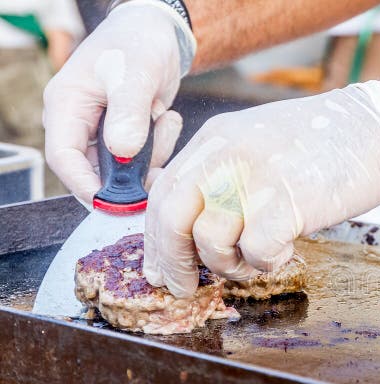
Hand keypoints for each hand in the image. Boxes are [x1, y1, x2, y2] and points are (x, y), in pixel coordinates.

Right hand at [43, 2, 192, 205]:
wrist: (158, 34)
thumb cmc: (138, 44)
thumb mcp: (134, 73)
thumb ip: (128, 112)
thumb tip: (122, 151)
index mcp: (66, 106)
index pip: (64, 158)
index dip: (84, 185)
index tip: (112, 202)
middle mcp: (79, 123)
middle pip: (94, 170)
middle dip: (128, 176)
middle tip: (157, 173)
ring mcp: (103, 132)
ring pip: (123, 168)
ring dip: (150, 155)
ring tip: (163, 119)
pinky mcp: (127, 136)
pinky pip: (142, 158)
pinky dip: (159, 145)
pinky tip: (165, 117)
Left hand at [144, 81, 379, 297]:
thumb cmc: (327, 142)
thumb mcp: (259, 143)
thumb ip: (223, 174)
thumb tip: (194, 224)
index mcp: (216, 139)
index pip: (164, 193)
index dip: (156, 238)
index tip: (161, 268)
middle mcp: (227, 154)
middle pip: (171, 217)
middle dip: (172, 262)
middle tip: (183, 287)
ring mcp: (256, 177)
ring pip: (211, 240)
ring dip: (229, 265)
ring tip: (255, 260)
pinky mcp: (288, 201)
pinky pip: (257, 251)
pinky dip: (268, 262)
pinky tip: (287, 250)